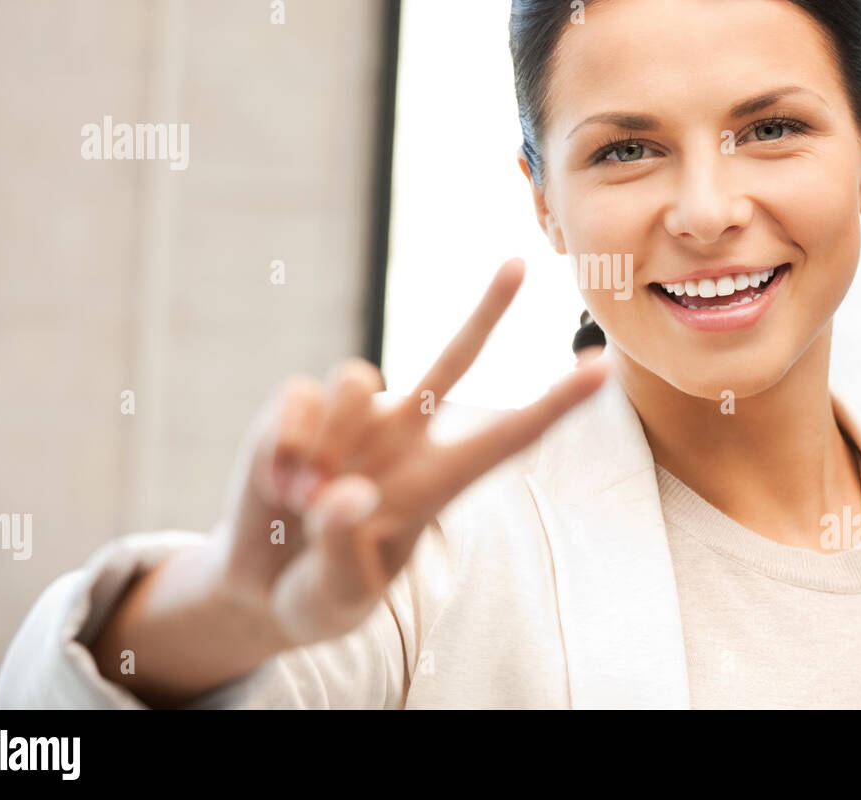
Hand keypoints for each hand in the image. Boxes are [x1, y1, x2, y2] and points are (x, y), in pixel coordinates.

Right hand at [211, 258, 608, 647]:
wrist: (256, 588)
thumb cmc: (317, 595)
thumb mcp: (335, 598)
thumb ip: (343, 548)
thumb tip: (347, 492)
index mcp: (436, 485)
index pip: (508, 438)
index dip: (555, 403)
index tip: (604, 366)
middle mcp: (403, 440)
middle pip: (453, 360)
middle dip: (488, 312)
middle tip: (521, 263)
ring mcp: (351, 422)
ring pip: (359, 379)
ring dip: (328, 442)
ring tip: (301, 499)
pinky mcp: (296, 410)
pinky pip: (300, 395)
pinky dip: (286, 444)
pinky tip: (277, 483)